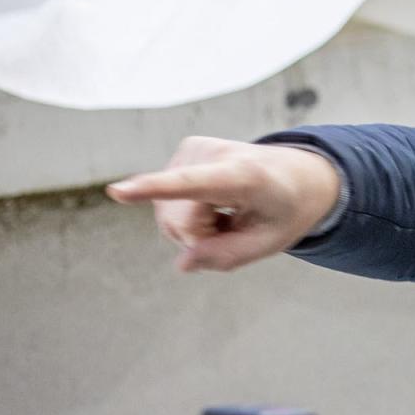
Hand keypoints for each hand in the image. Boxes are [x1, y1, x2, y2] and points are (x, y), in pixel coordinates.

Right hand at [106, 137, 342, 272]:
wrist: (298, 172)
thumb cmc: (286, 209)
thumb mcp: (270, 242)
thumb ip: (228, 256)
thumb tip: (182, 264)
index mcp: (243, 176)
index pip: (191, 185)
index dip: (152, 189)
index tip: (116, 191)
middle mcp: (213, 155)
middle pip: (180, 222)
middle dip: (201, 238)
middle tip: (235, 225)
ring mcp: (193, 150)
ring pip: (168, 215)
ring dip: (196, 227)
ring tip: (228, 211)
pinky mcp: (182, 151)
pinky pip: (166, 203)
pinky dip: (189, 214)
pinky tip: (215, 203)